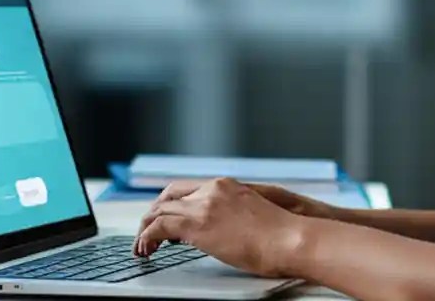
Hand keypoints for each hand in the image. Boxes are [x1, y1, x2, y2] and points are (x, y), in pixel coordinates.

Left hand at [133, 177, 308, 277]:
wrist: (291, 238)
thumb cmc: (282, 236)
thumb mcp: (253, 216)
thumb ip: (232, 216)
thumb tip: (220, 232)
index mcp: (226, 185)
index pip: (188, 189)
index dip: (171, 204)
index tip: (166, 221)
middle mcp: (212, 189)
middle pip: (169, 195)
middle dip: (154, 214)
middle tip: (148, 234)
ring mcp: (204, 204)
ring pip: (159, 210)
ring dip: (146, 228)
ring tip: (143, 247)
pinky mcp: (197, 223)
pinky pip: (159, 226)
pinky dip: (147, 237)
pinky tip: (146, 250)